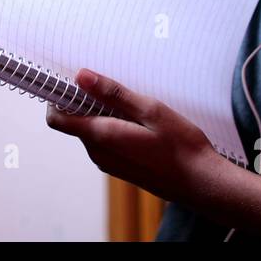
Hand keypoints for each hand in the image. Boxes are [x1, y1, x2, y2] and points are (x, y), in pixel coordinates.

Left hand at [45, 68, 220, 206]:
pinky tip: (139, 122)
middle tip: (111, 86)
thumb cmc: (182, 147)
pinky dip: (112, 127)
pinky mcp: (120, 167)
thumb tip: (82, 77)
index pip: (57, 119)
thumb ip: (113, 94)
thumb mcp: (150, 110)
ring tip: (132, 104)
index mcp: (101, 137)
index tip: (70, 80)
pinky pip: (104, 142)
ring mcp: (109, 163)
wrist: (202, 183)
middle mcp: (98, 153)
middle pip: (74, 122)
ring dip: (101, 114)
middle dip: (84, 101)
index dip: (58, 98)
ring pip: (91, 131)